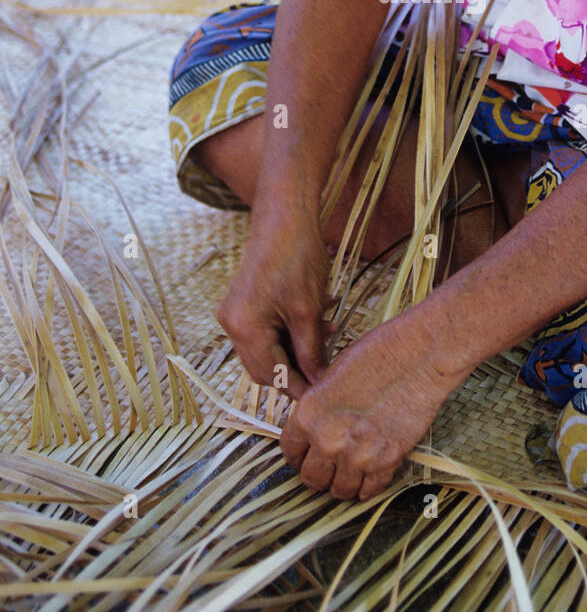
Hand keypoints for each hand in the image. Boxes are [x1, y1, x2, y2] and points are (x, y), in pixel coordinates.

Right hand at [217, 222, 333, 398]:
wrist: (285, 215)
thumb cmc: (297, 257)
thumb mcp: (309, 311)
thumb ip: (311, 351)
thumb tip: (318, 382)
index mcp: (244, 329)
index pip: (271, 376)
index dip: (299, 388)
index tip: (324, 396)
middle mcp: (232, 324)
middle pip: (265, 366)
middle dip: (298, 369)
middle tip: (328, 367)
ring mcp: (235, 312)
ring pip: (268, 348)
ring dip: (297, 348)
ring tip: (329, 333)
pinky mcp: (244, 302)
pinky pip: (266, 330)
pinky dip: (290, 332)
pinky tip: (317, 321)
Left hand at [280, 312, 461, 499]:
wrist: (418, 356)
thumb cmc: (377, 354)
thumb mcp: (331, 376)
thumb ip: (318, 409)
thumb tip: (313, 430)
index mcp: (308, 414)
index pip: (290, 452)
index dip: (298, 454)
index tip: (307, 455)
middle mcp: (327, 439)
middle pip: (311, 478)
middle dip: (318, 473)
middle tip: (328, 467)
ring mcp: (357, 454)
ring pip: (340, 491)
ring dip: (343, 483)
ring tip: (349, 472)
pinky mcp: (386, 461)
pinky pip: (370, 490)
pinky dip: (368, 487)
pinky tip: (369, 477)